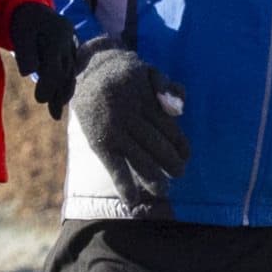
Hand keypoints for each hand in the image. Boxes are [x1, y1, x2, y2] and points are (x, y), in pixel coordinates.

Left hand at [2, 0, 79, 118]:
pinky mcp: (70, 47)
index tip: (39, 100)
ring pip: (70, 71)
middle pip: (65, 72)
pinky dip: (66, 82)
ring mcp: (71, 43)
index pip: (54, 67)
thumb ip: (24, 51)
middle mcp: (68, 40)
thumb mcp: (19, 33)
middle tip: (54, 115)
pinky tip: (62, 96)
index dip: (47, 86)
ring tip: (58, 110)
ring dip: (65, 91)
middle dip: (59, 94)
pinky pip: (70, 67)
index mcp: (57, 35)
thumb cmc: (21, 20)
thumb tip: (28, 72)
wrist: (29, 4)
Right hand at [70, 43, 190, 197]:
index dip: (179, 142)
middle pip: (155, 143)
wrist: (86, 70)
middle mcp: (128, 115)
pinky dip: (123, 183)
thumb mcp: (147, 72)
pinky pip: (113, 165)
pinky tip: (132, 200)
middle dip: (170, 162)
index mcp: (142, 98)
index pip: (166, 125)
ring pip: (137, 157)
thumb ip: (166, 87)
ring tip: (163, 192)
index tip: (186, 154)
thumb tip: (179, 111)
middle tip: (180, 173)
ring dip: (152, 177)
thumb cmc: (124, 75)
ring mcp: (113, 130)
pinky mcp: (99, 142)